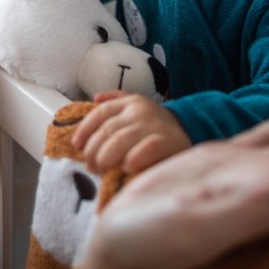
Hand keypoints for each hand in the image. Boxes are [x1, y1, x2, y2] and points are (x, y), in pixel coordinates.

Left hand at [73, 92, 191, 172]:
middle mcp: (139, 111)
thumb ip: (116, 101)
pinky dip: (133, 158)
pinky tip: (126, 167)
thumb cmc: (156, 124)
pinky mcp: (168, 141)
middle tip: (90, 165)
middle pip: (107, 129)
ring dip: (106, 156)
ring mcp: (153, 125)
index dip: (85, 130)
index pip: (100, 113)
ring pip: (120, 139)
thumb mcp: (137, 106)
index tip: (76, 146)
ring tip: (101, 170)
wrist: (192, 130)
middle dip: (93, 149)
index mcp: (130, 102)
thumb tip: (95, 98)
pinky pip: (146, 149)